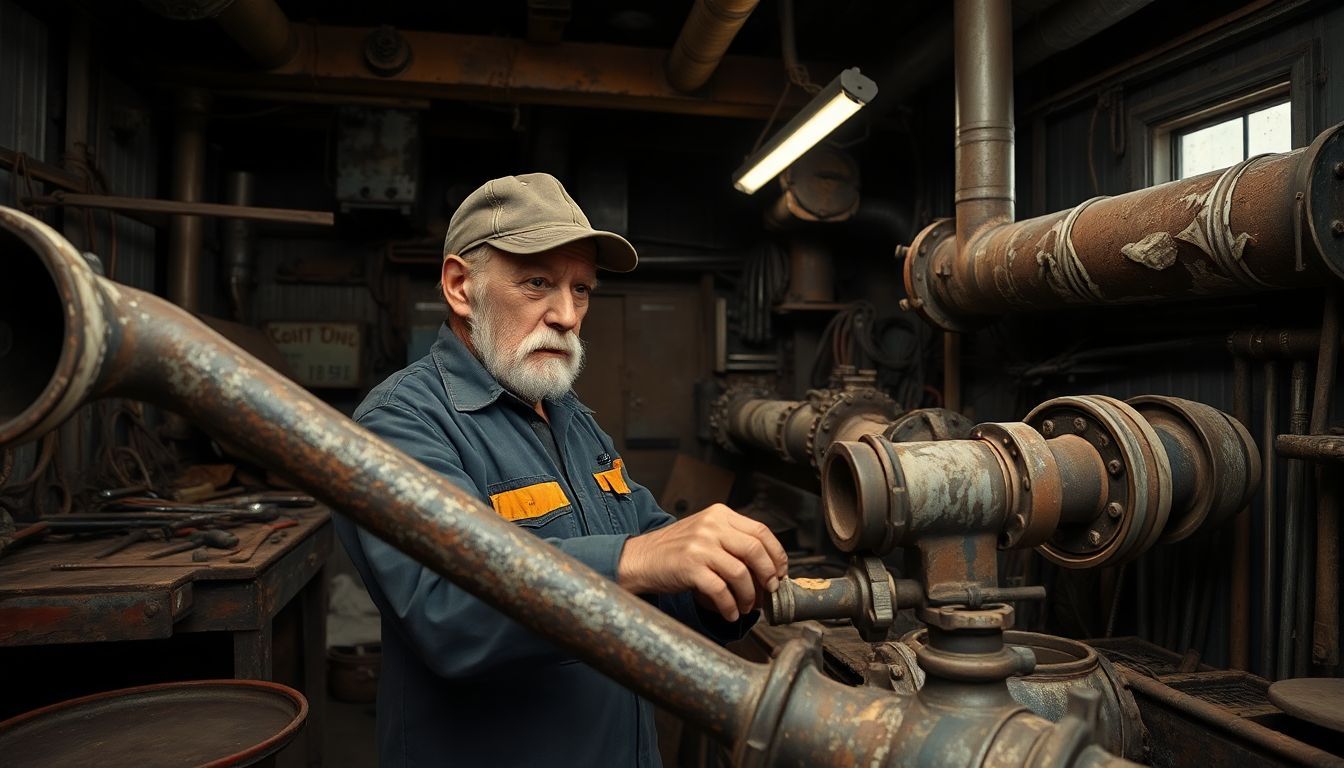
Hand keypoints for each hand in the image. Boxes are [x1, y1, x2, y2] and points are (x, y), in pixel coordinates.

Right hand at [617, 504, 787, 621]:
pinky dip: (730, 606)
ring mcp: (700, 546)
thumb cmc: (673, 550)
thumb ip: (732, 540)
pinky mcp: (690, 567)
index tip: (781, 571)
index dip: (777, 554)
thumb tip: (766, 566)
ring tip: (746, 606)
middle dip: (768, 575)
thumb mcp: (704, 533)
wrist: (639, 559)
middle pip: (755, 550)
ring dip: (749, 596)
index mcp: (719, 515)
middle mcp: (711, 526)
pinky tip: (730, 612)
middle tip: (769, 590)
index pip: (761, 531)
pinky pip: (721, 590)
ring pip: (741, 573)